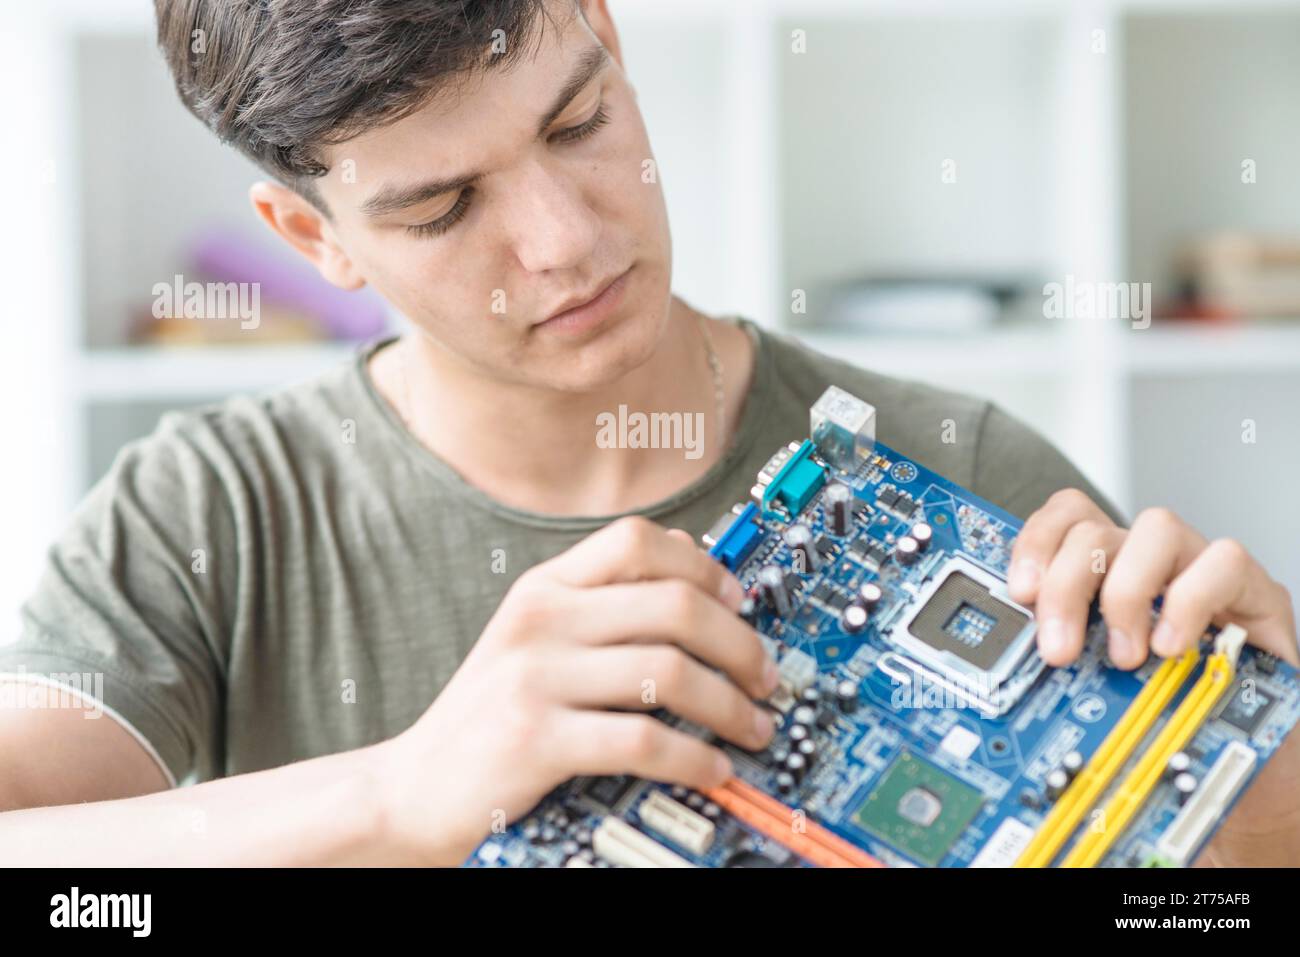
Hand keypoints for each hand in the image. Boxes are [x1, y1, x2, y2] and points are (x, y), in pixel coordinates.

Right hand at [375, 516, 777, 864]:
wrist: (416, 786)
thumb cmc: (491, 716)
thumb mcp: (536, 642)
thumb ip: (600, 610)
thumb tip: (700, 584)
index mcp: (543, 587)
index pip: (636, 540)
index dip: (704, 566)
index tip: (741, 602)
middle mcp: (540, 620)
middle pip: (673, 604)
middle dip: (740, 644)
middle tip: (766, 679)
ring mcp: (535, 677)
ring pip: (670, 671)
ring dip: (731, 705)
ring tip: (754, 729)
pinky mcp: (536, 740)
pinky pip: (645, 740)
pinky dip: (696, 757)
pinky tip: (714, 770)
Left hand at [1007, 489, 1299, 865]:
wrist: (1247, 737)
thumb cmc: (1168, 701)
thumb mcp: (1102, 679)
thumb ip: (1066, 660)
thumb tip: (1008, 676)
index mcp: (1108, 569)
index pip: (1066, 516)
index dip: (1036, 541)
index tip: (1019, 592)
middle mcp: (1149, 558)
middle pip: (1094, 531)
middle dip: (1065, 587)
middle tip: (1059, 649)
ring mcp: (1200, 567)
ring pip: (1155, 527)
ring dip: (1127, 591)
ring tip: (1123, 653)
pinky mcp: (1253, 589)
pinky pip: (1222, 562)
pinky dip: (1189, 603)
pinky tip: (1171, 648)